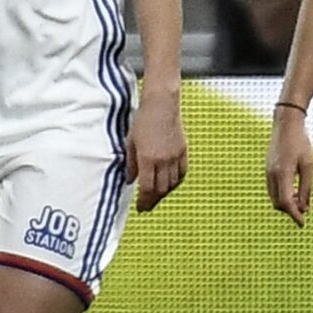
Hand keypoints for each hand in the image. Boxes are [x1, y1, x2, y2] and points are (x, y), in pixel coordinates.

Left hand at [128, 92, 186, 210]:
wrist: (161, 105)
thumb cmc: (144, 120)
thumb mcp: (131, 142)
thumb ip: (130, 164)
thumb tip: (129, 180)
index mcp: (148, 158)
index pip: (147, 188)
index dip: (144, 201)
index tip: (141, 207)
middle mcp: (163, 160)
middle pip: (161, 189)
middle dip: (153, 200)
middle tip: (147, 205)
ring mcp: (175, 156)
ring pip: (172, 183)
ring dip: (164, 192)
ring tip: (156, 195)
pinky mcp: (183, 151)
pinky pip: (182, 173)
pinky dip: (176, 182)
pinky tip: (170, 183)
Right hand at [266, 104, 312, 225]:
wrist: (286, 125)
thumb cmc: (300, 143)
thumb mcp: (309, 166)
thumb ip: (306, 187)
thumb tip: (305, 207)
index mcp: (283, 173)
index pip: (286, 202)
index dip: (294, 215)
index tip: (302, 223)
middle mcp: (272, 175)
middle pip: (278, 203)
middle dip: (290, 210)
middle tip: (304, 209)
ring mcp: (267, 172)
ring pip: (274, 198)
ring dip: (286, 203)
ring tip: (300, 200)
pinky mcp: (267, 170)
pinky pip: (272, 190)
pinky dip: (282, 195)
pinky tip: (293, 191)